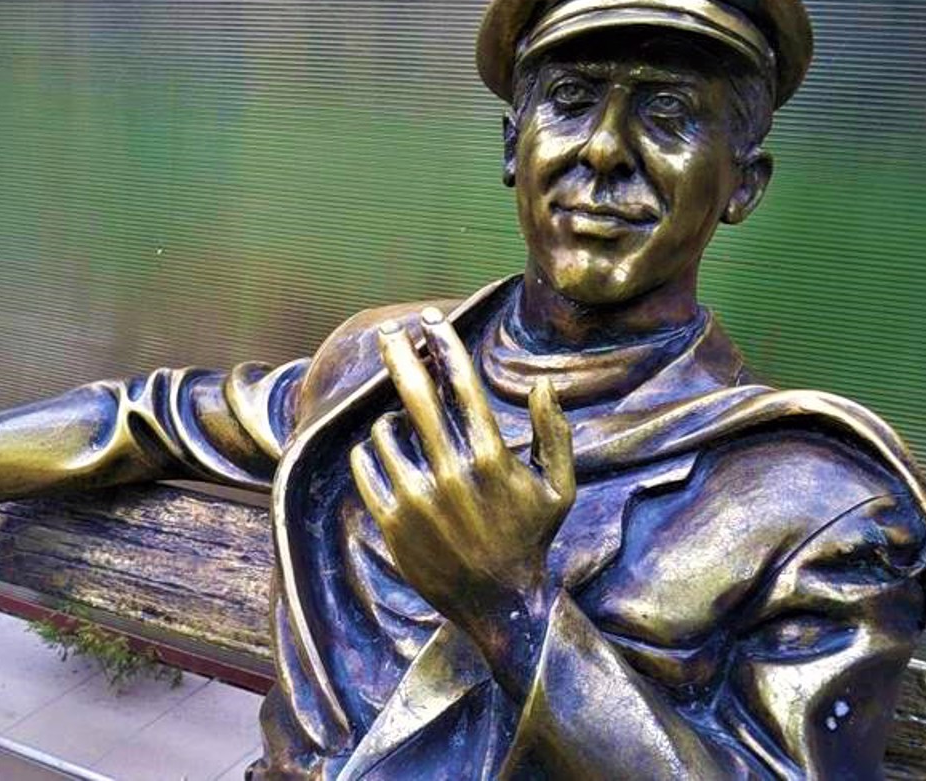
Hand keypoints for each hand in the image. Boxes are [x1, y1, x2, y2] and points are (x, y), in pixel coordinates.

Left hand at [349, 308, 574, 688]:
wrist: (499, 605)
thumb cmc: (531, 538)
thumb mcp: (559, 488)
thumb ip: (554, 433)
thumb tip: (543, 385)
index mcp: (493, 459)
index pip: (461, 387)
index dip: (444, 347)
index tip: (430, 321)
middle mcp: (452, 476)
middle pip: (415, 398)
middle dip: (399, 356)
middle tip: (388, 333)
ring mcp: (419, 501)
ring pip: (384, 433)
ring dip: (390, 420)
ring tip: (402, 428)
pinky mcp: (393, 524)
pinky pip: (366, 468)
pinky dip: (370, 453)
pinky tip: (384, 454)